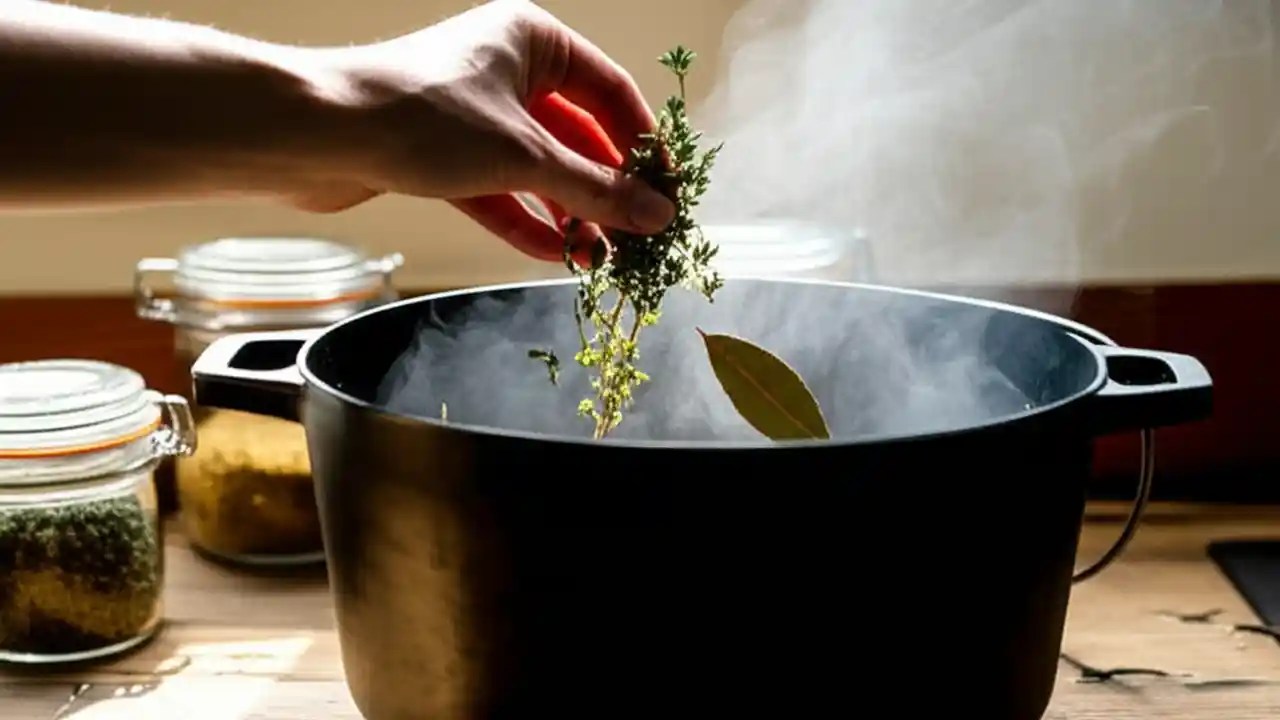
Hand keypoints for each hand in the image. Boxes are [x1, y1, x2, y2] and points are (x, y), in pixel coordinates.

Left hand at [298, 0, 674, 263]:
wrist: (318, 134)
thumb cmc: (418, 115)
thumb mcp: (525, 156)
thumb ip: (596, 189)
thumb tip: (655, 215)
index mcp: (532, 40)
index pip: (611, 92)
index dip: (644, 144)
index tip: (669, 192)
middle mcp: (505, 69)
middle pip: (577, 135)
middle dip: (606, 189)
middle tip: (640, 235)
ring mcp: (473, 113)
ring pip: (538, 168)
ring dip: (570, 212)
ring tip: (604, 258)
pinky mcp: (444, 154)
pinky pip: (502, 190)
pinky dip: (528, 221)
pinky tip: (558, 255)